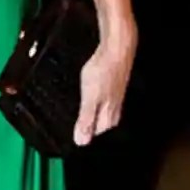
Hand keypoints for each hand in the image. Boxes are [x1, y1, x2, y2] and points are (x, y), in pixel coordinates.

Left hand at [75, 22, 136, 145]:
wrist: (117, 48)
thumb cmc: (103, 71)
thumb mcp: (89, 99)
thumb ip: (85, 120)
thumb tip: (82, 142)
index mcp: (110, 115)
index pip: (97, 134)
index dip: (84, 134)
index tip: (73, 134)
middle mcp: (115, 108)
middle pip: (101, 125)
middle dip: (89, 126)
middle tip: (76, 126)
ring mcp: (115, 96)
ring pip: (102, 112)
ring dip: (91, 113)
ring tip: (80, 114)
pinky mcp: (113, 85)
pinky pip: (103, 99)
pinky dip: (94, 100)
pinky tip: (90, 96)